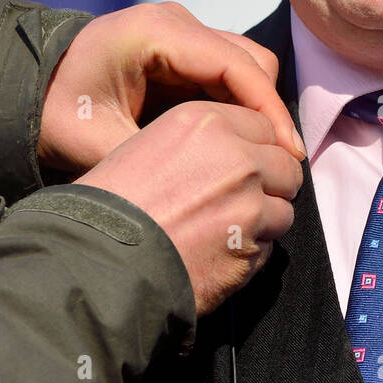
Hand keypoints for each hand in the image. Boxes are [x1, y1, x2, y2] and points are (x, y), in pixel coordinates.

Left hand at [39, 1, 304, 174]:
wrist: (28, 89)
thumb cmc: (55, 112)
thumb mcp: (96, 143)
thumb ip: (156, 158)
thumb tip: (213, 184)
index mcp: (157, 31)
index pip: (236, 64)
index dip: (267, 109)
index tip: (287, 152)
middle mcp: (176, 21)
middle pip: (251, 59)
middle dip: (268, 111)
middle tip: (278, 163)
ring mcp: (181, 31)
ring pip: (245, 64)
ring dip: (255, 108)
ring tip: (261, 157)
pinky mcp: (182, 47)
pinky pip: (226, 71)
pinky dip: (238, 104)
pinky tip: (237, 142)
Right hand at [80, 100, 303, 314]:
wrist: (96, 260)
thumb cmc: (112, 205)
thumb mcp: (150, 144)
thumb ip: (203, 142)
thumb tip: (241, 152)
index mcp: (206, 122)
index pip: (264, 126)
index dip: (257, 148)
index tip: (247, 166)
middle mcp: (236, 157)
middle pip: (286, 166)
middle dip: (271, 184)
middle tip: (243, 202)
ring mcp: (249, 205)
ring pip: (284, 210)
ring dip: (264, 223)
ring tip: (224, 234)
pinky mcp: (251, 250)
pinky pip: (268, 250)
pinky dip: (250, 256)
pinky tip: (217, 258)